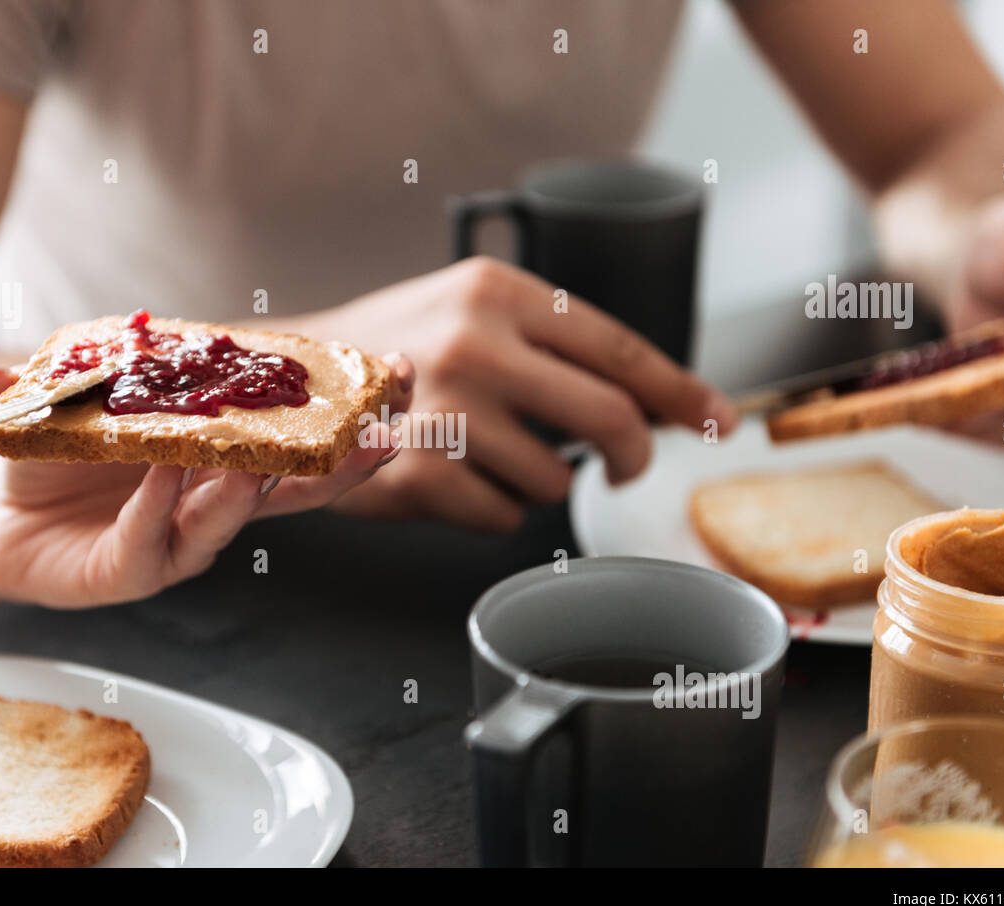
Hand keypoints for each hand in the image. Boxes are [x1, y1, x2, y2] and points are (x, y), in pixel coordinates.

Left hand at [0, 365, 407, 607]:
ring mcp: (175, 540)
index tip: (393, 378)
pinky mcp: (130, 571)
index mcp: (216, 459)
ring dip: (246, 489)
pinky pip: (150, 538)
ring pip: (227, 520)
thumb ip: (74, 372)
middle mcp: (209, 503)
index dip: (342, 415)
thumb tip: (56, 341)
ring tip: (257, 460)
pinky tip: (164, 476)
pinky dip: (158, 506)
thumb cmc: (54, 460)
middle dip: (338, 465)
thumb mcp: (70, 402)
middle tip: (378, 435)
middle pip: (290, 490)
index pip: (291, 438)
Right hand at [296, 257, 736, 530]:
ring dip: (536, 483)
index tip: (718, 421)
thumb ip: (548, 344)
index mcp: (496, 291)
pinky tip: (446, 476)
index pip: (619, 346)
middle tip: (629, 467)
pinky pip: (500, 516)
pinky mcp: (414, 473)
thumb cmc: (387, 350)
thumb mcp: (466, 312)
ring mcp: (442, 411)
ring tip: (482, 454)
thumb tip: (652, 397)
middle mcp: (473, 343)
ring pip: (553, 480)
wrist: (285, 383)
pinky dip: (488, 509)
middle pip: (609, 418)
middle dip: (634, 455)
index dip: (680, 390)